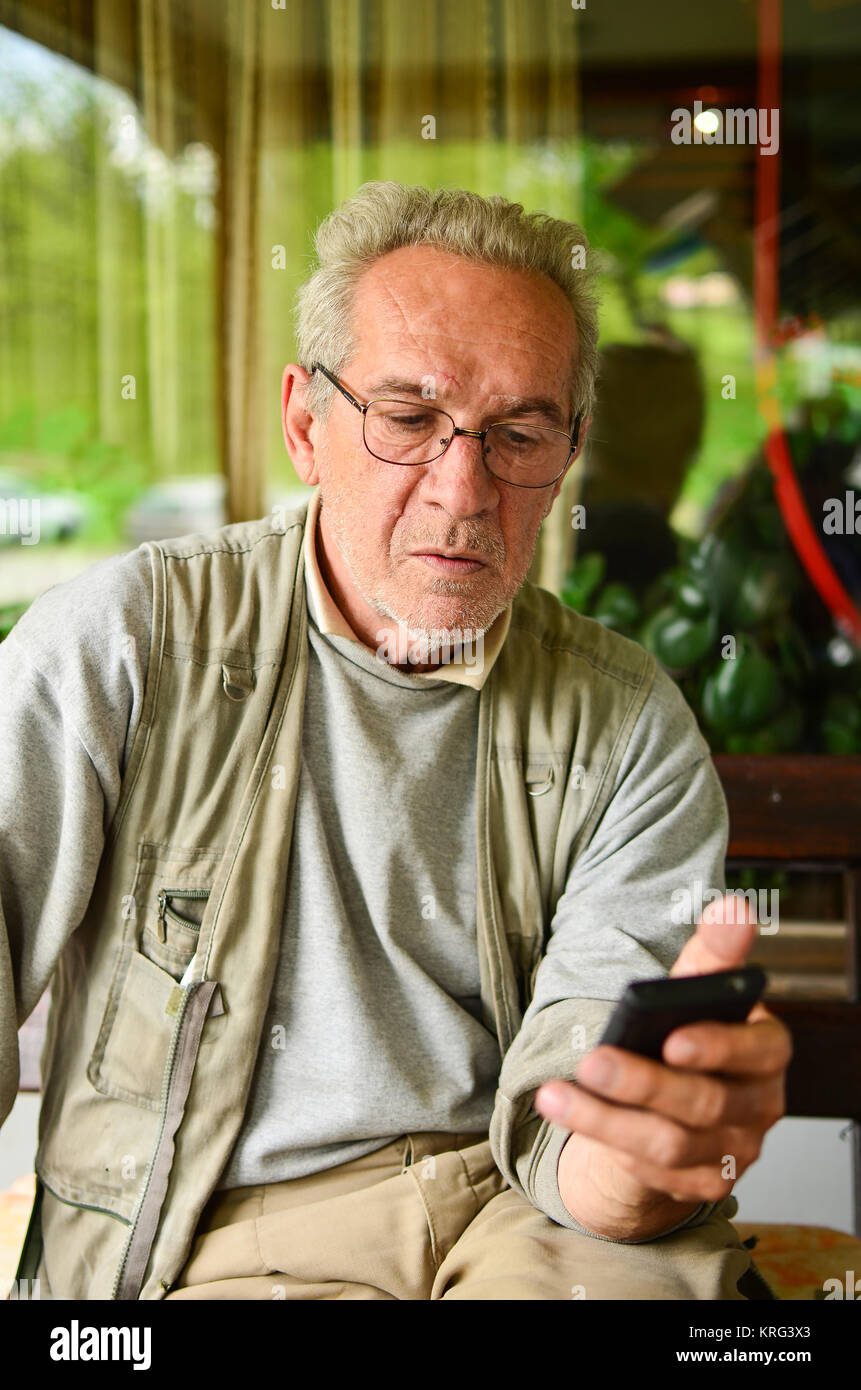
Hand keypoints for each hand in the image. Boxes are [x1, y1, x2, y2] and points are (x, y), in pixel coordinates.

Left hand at [534, 895, 792, 1239]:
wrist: (671, 1107)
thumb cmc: (682, 1034)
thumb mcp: (691, 992)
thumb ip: (711, 953)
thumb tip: (733, 907)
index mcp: (766, 1051)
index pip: (757, 1050)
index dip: (719, 1047)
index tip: (672, 1037)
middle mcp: (759, 1105)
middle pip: (704, 1102)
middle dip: (643, 1083)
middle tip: (592, 1062)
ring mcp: (734, 1149)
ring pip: (671, 1144)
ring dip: (607, 1120)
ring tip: (556, 1095)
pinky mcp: (705, 1184)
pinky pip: (655, 1174)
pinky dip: (612, 1146)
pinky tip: (577, 1121)